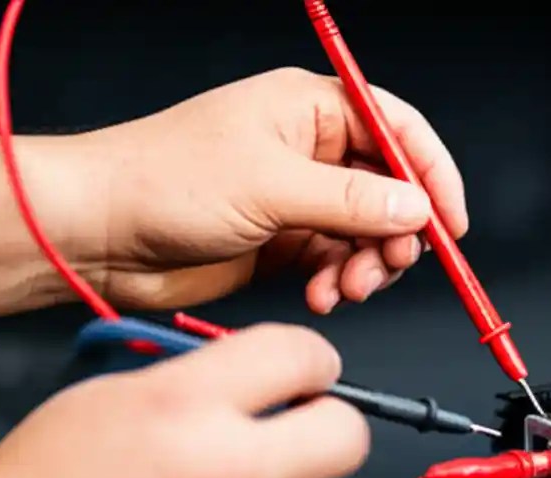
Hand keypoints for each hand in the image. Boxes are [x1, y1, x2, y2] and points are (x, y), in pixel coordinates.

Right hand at [0, 325, 366, 477]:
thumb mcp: (106, 399)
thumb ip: (194, 383)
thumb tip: (258, 383)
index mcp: (189, 405)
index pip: (303, 354)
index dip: (312, 362)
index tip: (308, 377)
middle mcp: (234, 470)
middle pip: (349, 432)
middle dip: (328, 429)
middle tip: (300, 440)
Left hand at [83, 67, 467, 312]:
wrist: (99, 234)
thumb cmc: (162, 181)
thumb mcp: (271, 186)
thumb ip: (353, 201)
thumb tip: (416, 209)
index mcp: (310, 109)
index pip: (399, 130)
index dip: (432, 174)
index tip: (451, 222)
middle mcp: (310, 151)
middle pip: (392, 189)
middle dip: (397, 233)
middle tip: (387, 265)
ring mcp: (297, 199)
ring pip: (368, 234)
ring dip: (367, 266)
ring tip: (346, 287)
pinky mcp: (283, 243)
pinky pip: (337, 263)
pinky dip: (339, 283)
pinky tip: (321, 295)